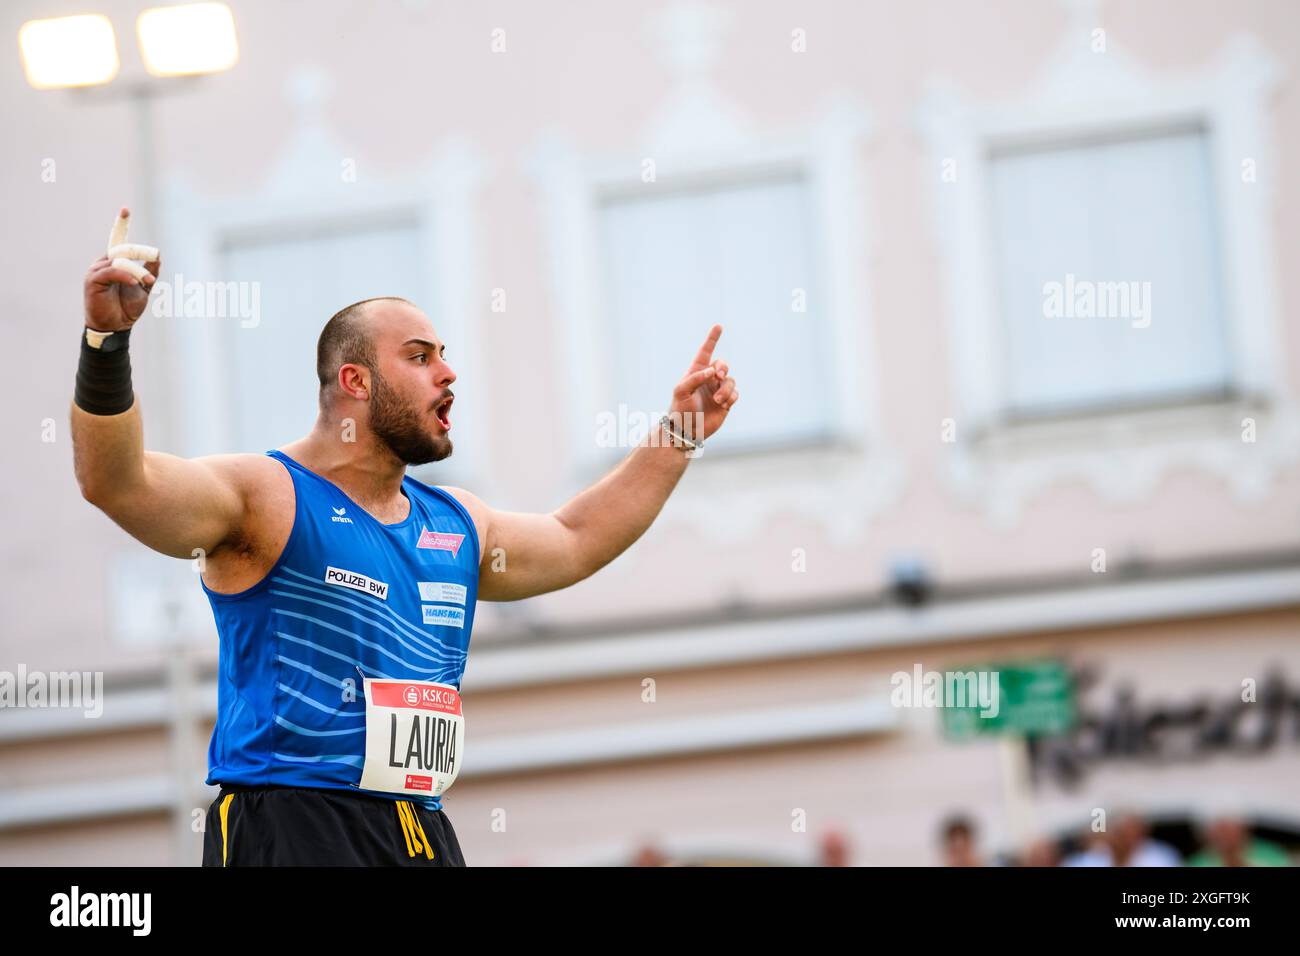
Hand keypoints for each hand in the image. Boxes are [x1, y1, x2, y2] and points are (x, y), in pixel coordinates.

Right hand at [83, 206, 160, 332]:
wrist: (116, 326)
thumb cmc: (127, 308)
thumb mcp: (144, 287)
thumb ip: (150, 271)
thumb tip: (158, 255)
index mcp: (115, 262)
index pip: (118, 240)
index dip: (121, 224)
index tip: (125, 209)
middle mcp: (104, 262)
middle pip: (124, 250)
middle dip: (141, 253)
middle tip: (155, 260)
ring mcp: (97, 270)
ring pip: (120, 261)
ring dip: (137, 270)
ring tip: (148, 281)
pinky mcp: (93, 280)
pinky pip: (111, 272)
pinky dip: (125, 275)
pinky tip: (134, 282)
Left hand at [667, 324, 737, 442]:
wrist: (687, 430)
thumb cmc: (679, 409)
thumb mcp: (680, 391)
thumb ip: (694, 378)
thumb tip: (712, 371)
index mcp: (696, 372)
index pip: (705, 352)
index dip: (712, 339)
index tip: (718, 326)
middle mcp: (709, 379)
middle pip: (723, 364)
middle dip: (723, 367)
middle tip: (718, 375)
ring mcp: (718, 390)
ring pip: (731, 381)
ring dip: (725, 389)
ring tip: (717, 399)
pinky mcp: (726, 402)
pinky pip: (735, 394)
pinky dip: (730, 397)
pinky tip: (722, 404)